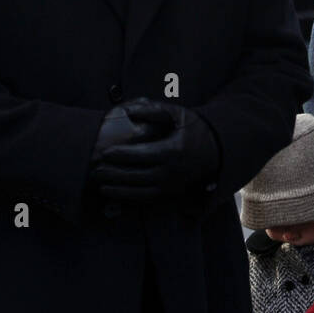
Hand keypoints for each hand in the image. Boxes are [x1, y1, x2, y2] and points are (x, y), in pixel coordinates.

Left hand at [88, 99, 219, 203]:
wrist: (217, 150)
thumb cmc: (194, 129)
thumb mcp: (177, 114)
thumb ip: (152, 111)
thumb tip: (128, 111)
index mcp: (172, 151)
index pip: (141, 155)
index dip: (121, 155)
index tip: (105, 153)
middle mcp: (172, 172)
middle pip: (137, 176)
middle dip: (114, 174)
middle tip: (96, 171)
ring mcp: (172, 187)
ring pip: (140, 193)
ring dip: (119, 191)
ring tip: (101, 186)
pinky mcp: (172, 196)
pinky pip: (148, 201)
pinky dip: (130, 200)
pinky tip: (117, 196)